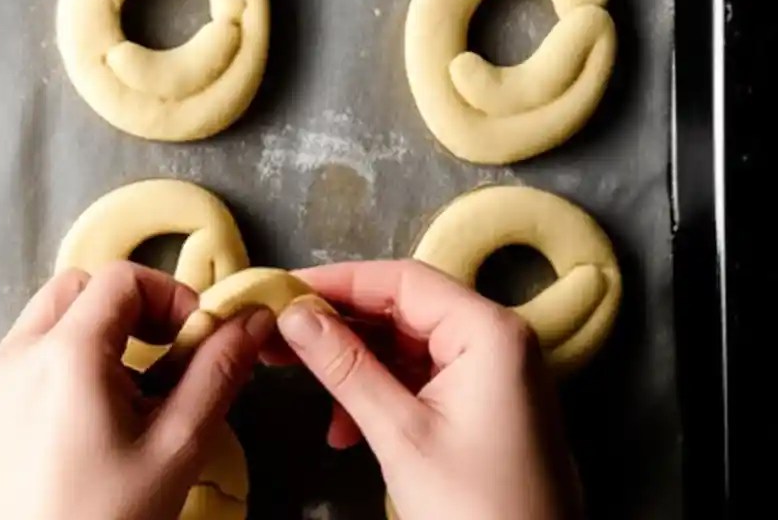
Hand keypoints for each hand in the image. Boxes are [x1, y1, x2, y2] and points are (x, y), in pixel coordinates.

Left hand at [0, 261, 275, 519]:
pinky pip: (28, 353)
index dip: (171, 296)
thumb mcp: (178, 447)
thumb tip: (252, 319)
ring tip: (133, 394)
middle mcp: (16, 354)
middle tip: (167, 357)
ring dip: (99, 331)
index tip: (197, 339)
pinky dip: (67, 359)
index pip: (122, 278)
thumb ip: (217, 371)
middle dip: (131, 308)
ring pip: (50, 316)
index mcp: (64, 355)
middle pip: (80, 286)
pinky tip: (94, 415)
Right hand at [277, 261, 580, 519]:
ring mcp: (494, 373)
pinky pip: (423, 377)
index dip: (337, 280)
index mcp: (488, 331)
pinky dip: (382, 393)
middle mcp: (497, 339)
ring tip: (303, 382)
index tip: (280, 290)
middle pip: (404, 307)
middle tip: (279, 335)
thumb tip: (292, 314)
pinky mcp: (485, 405)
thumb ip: (345, 367)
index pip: (402, 279)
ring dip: (356, 365)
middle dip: (340, 324)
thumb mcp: (399, 433)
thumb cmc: (473, 505)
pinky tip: (345, 427)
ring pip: (408, 344)